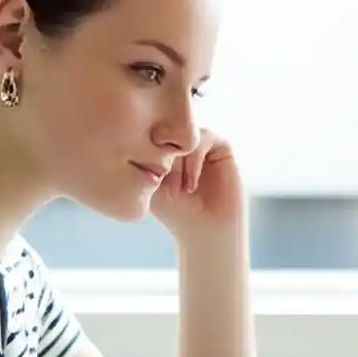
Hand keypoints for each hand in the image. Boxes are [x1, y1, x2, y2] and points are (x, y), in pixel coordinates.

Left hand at [149, 128, 245, 242]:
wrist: (206, 230)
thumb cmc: (175, 212)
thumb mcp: (149, 181)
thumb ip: (142, 154)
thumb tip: (136, 130)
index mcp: (162, 144)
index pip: (148, 127)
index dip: (143, 148)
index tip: (146, 179)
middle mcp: (183, 140)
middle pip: (165, 126)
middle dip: (161, 154)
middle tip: (163, 184)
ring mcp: (202, 141)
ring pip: (183, 132)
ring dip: (177, 160)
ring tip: (179, 188)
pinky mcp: (221, 146)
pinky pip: (203, 136)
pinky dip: (193, 159)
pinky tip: (191, 184)